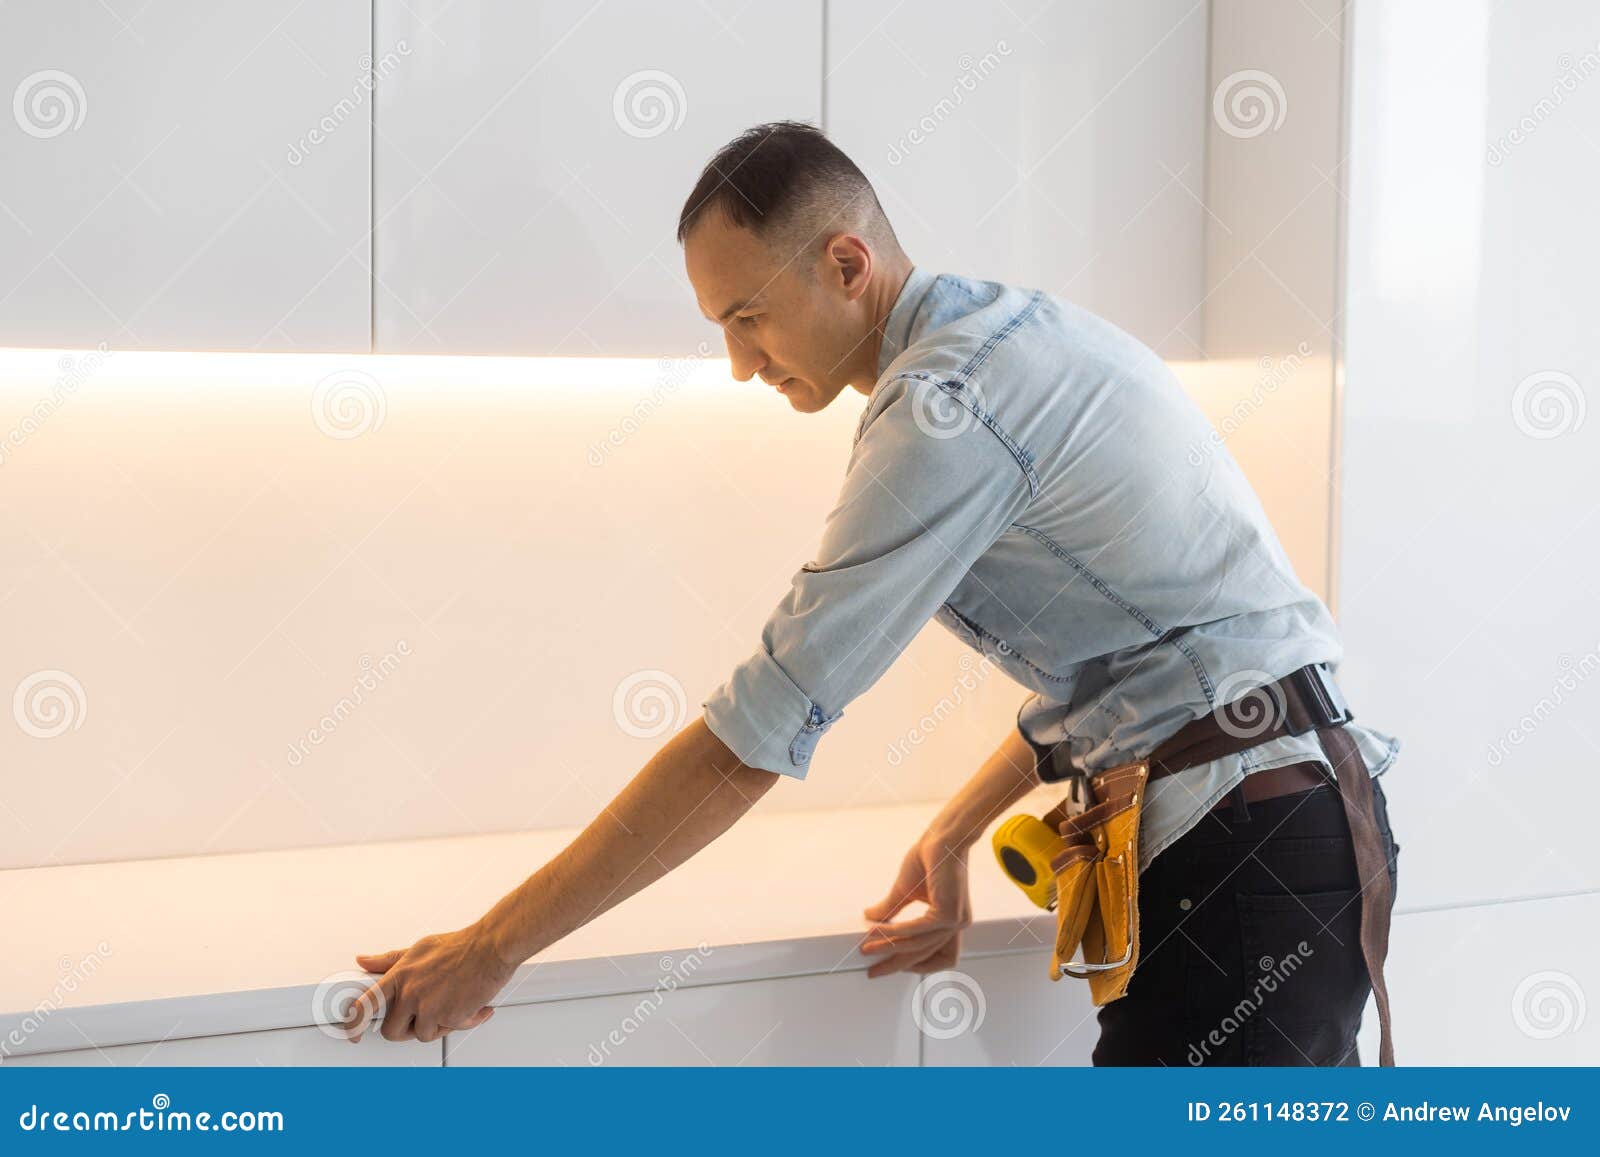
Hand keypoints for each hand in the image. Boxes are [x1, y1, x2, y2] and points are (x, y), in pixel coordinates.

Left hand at [349, 923, 519, 1043]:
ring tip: (454, 1005)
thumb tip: (364, 961)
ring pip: (423, 1034)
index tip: (352, 1034)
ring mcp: (428, 1005)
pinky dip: (465, 1021)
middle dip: (407, 1029)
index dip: (353, 1024)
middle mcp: (410, 991)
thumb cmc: (460, 946)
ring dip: (440, 1025)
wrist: (492, 946)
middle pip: (392, 1031)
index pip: (365, 1004)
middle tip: (424, 1019)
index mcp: (400, 974)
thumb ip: (389, 960)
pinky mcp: (448, 1016)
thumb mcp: (419, 949)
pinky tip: (472, 1006)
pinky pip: (450, 1030)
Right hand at [859, 836, 972, 976]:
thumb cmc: (931, 858)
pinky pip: (918, 930)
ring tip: (868, 947)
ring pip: (919, 946)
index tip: (893, 964)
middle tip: (873, 970)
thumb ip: (891, 908)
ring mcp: (955, 921)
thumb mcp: (905, 890)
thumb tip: (870, 917)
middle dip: (896, 965)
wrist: (943, 838)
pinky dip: (896, 932)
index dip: (918, 965)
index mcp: (951, 922)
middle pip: (925, 957)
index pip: (940, 956)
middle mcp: (956, 925)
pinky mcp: (948, 913)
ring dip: (890, 948)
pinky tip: (879, 929)